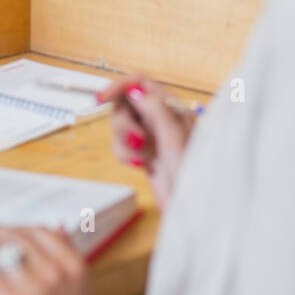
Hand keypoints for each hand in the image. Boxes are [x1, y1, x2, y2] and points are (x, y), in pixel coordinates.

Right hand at [98, 76, 195, 208]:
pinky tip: (140, 166)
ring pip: (120, 126)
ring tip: (142, 159)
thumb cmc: (193, 178)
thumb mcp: (174, 141)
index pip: (141, 83)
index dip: (119, 86)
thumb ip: (156, 111)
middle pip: (125, 104)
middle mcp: (162, 119)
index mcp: (174, 108)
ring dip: (124, 143)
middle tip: (137, 142)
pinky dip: (124, 155)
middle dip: (123, 124)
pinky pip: (121, 145)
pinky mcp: (144, 154)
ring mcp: (152, 137)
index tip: (101, 98)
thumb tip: (135, 91)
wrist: (193, 211)